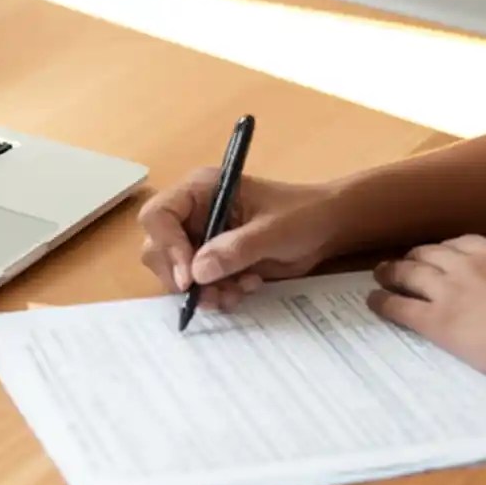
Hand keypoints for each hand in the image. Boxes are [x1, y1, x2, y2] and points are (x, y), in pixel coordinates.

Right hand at [138, 168, 337, 309]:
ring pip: (176, 272)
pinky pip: (196, 284)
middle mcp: (191, 212)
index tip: (190, 278)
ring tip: (238, 291)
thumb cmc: (303, 215)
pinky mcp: (211, 259)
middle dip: (184, 277)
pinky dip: (216, 293)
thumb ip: (235, 249)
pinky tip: (245, 287)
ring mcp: (199, 236)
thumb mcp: (273, 231)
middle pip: (158, 248)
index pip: (159, 215)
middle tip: (214, 294)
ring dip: (203, 290)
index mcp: (200, 190)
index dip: (167, 247)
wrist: (327, 229)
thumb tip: (197, 273)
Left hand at [370, 235, 485, 386]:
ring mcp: (447, 290)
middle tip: (404, 263)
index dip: (444, 249)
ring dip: (391, 273)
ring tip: (380, 275)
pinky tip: (372, 301)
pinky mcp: (435, 320)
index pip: (460, 243)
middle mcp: (465, 265)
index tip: (438, 254)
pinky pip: (400, 307)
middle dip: (414, 257)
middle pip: (428, 254)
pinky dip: (382, 302)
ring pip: (408, 274)